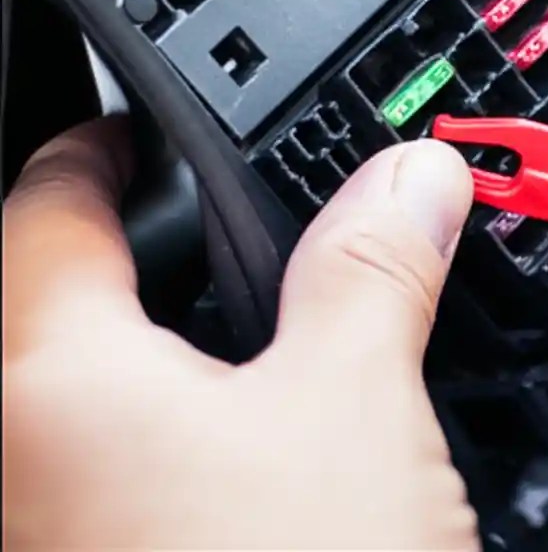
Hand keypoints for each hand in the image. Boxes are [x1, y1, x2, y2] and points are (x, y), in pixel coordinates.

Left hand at [2, 118, 478, 547]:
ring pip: (79, 404)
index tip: (135, 134)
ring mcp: (42, 529)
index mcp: (53, 383)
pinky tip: (246, 461)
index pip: (44, 211)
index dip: (98, 152)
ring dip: (153, 360)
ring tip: (249, 350)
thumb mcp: (358, 405)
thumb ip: (373, 271)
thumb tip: (409, 183)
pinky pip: (107, 476)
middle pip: (51, 310)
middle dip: (137, 260)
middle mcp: (17, 462)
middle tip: (219, 235)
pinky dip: (165, 440)